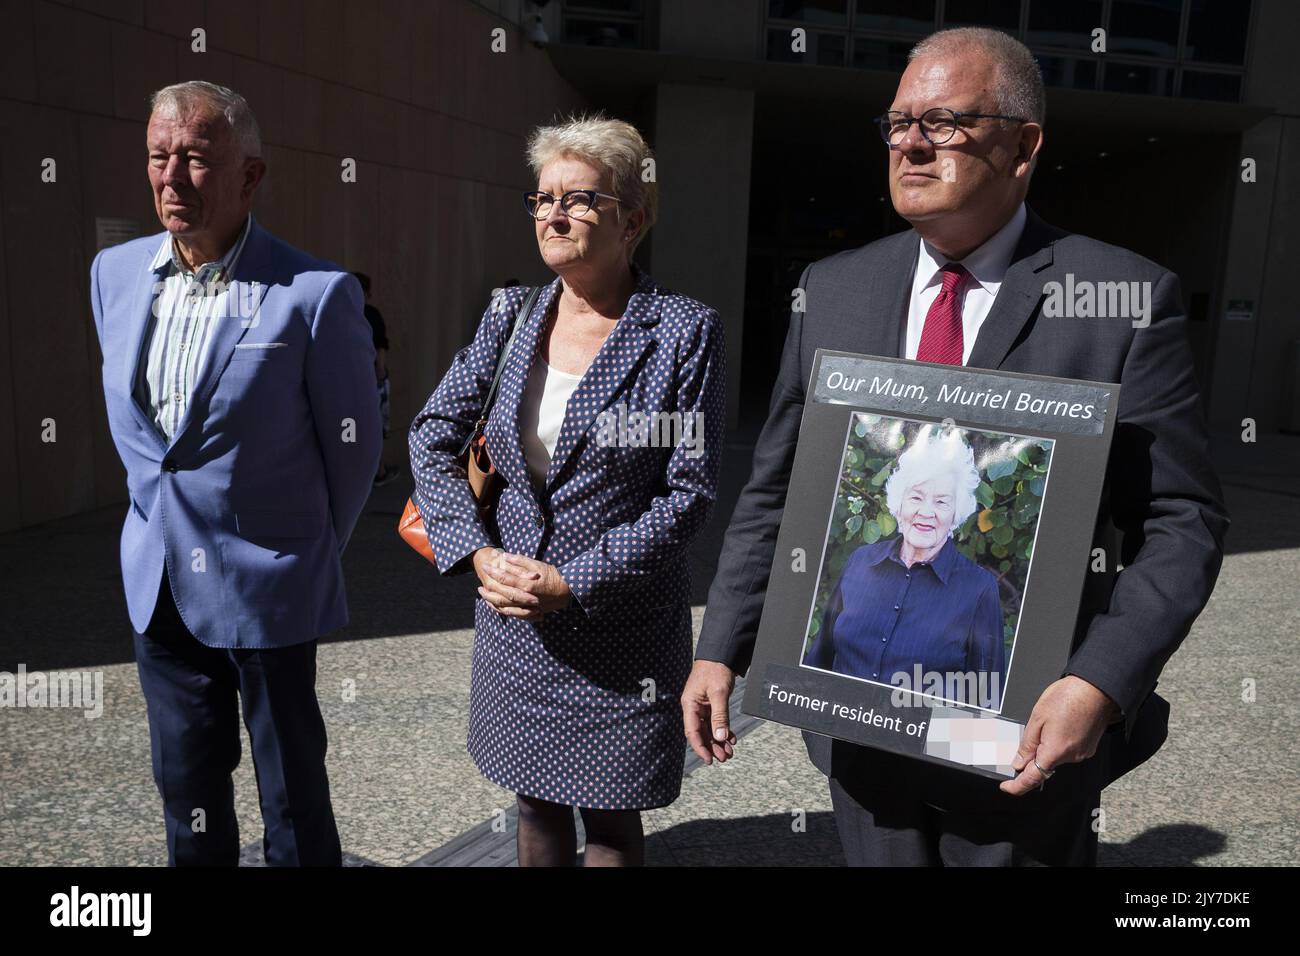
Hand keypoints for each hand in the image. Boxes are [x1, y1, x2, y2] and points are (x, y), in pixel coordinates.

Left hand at [475, 552, 570, 618]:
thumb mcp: (538, 565)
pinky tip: (495, 606)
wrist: (567, 591)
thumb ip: (521, 562)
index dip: (493, 571)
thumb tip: (506, 557)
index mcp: (526, 584)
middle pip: (501, 595)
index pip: (505, 578)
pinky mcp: (530, 612)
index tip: (485, 566)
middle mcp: (525, 598)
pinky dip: (502, 610)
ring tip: (483, 596)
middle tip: (478, 585)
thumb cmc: (553, 576)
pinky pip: (512, 614)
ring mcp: (527, 607)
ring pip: (505, 607)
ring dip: (492, 602)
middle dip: (488, 590)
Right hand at [682, 659, 736, 763]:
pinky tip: (731, 738)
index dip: (700, 747)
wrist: (720, 654)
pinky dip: (723, 731)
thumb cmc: (715, 670)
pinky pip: (716, 722)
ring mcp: (702, 706)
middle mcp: (694, 707)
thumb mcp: (719, 693)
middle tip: (725, 758)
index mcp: (690, 705)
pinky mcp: (711, 704)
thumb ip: (720, 716)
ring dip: (718, 741)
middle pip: (701, 733)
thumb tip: (720, 737)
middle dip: (712, 747)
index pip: (692, 731)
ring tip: (729, 752)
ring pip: (709, 729)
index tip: (709, 760)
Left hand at [999, 675, 1120, 795]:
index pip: (1032, 778)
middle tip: (1034, 730)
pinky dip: (1060, 742)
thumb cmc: (1069, 697)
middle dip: (1034, 753)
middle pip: (1044, 765)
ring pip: (1056, 756)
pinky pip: (1068, 750)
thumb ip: (1027, 744)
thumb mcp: (1037, 717)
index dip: (1017, 786)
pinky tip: (1061, 723)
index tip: (1007, 787)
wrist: (1097, 689)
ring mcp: (1082, 753)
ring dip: (1048, 745)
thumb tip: (1019, 763)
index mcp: (1055, 751)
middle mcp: (1071, 757)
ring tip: (1052, 720)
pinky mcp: (1088, 747)